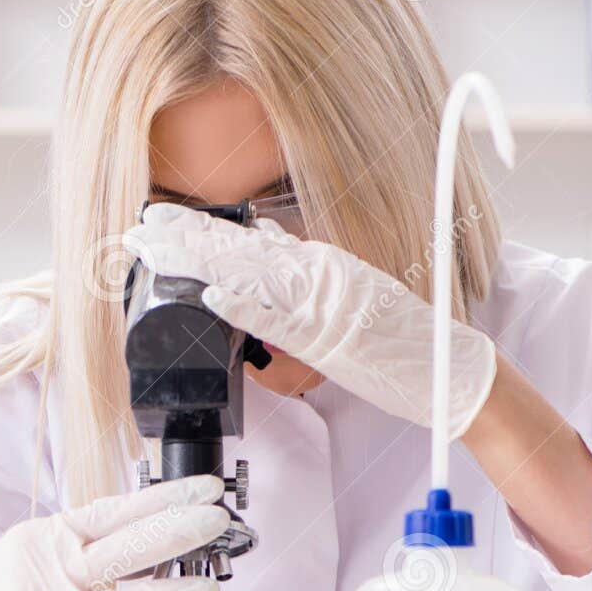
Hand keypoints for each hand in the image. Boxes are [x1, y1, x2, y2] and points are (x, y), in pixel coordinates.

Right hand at [0, 475, 229, 590]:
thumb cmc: (3, 578)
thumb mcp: (40, 541)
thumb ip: (91, 540)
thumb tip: (158, 531)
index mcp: (55, 535)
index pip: (118, 510)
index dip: (166, 498)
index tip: (207, 490)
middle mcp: (53, 571)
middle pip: (120, 551)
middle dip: (175, 535)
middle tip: (216, 524)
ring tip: (206, 589)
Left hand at [134, 203, 497, 438]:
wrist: (453, 371)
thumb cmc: (403, 344)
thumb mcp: (349, 296)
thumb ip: (306, 276)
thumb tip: (268, 247)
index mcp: (323, 263)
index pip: (249, 238)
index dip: (201, 229)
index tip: (164, 219)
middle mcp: (320, 272)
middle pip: (238, 248)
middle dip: (183, 238)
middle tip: (138, 228)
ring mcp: (324, 303)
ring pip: (248, 273)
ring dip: (196, 261)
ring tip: (155, 251)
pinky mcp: (330, 339)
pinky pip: (279, 322)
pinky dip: (244, 307)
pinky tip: (211, 296)